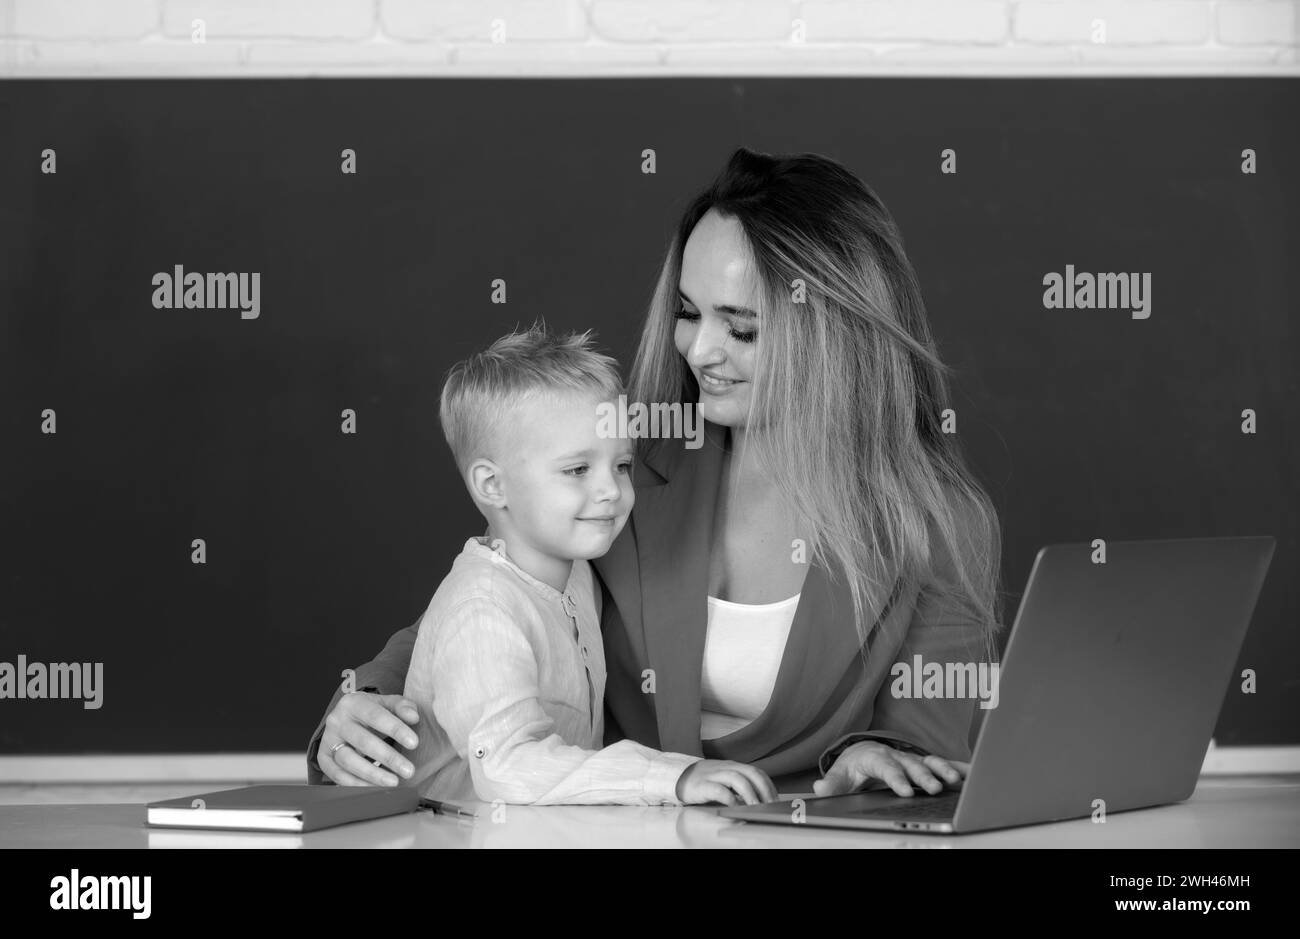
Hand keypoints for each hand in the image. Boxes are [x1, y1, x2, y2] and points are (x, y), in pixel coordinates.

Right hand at [318, 692, 419, 786]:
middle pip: (363, 742)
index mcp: (353, 703)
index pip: (376, 716)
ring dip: (373, 774)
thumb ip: (403, 707)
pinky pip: (338, 775)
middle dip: (388, 758)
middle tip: (409, 771)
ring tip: (394, 782)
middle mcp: (337, 721)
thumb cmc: (372, 712)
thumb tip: (413, 717)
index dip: (396, 730)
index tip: (414, 743)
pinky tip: (375, 788)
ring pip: (348, 760)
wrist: (346, 718)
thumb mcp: (387, 703)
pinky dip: (357, 784)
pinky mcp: (323, 759)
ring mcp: (327, 741)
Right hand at [675, 760, 777, 805]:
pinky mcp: (702, 785)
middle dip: (763, 789)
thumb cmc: (705, 781)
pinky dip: (730, 798)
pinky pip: (719, 790)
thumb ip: (740, 785)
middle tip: (769, 805)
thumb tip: (761, 800)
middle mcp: (726, 768)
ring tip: (756, 807)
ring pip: (737, 779)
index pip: (757, 772)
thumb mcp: (725, 779)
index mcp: (734, 766)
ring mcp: (714, 775)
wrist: (678, 776)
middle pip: (750, 773)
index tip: (775, 800)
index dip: (768, 786)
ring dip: (750, 794)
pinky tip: (735, 806)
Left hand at [812, 740, 968, 797]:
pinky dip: (957, 767)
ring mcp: (911, 758)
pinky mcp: (922, 762)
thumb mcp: (840, 775)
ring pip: (929, 761)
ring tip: (955, 781)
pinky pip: (941, 763)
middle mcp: (896, 755)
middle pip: (912, 765)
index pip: (886, 768)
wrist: (862, 751)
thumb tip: (819, 790)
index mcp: (876, 758)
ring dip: (943, 769)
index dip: (896, 779)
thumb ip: (832, 784)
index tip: (905, 790)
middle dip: (923, 776)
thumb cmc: (853, 765)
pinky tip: (972, 773)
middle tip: (934, 788)